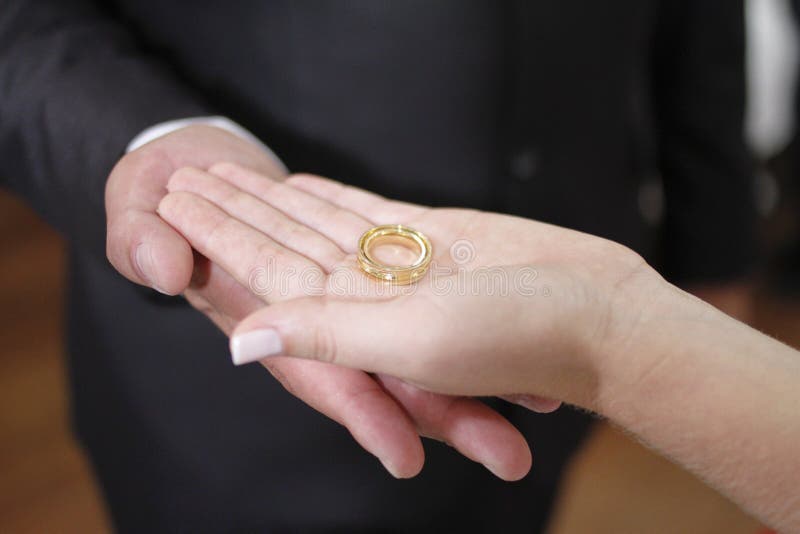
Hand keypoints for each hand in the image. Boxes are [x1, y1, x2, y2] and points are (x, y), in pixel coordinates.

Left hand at [157, 163, 659, 439]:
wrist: (603, 318)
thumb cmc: (521, 338)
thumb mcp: (418, 338)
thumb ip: (329, 334)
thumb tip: (239, 340)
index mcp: (358, 325)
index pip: (269, 274)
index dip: (219, 238)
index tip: (171, 206)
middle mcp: (373, 297)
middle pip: (285, 244)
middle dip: (233, 211)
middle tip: (177, 176)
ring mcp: (404, 265)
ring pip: (320, 224)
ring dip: (273, 198)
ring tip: (227, 172)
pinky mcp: (437, 236)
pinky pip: (370, 213)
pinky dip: (332, 196)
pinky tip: (299, 182)